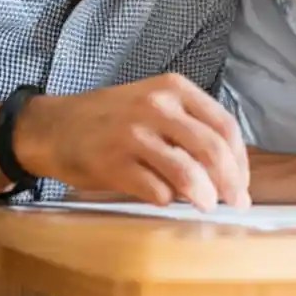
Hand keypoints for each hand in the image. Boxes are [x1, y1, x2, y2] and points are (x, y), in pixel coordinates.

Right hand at [16, 73, 248, 211]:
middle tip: (236, 202)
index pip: (224, 126)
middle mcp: (157, 107)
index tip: (242, 182)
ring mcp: (134, 134)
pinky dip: (168, 201)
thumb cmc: (109, 119)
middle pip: (212, 149)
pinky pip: (156, 190)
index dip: (239, 160)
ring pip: (188, 172)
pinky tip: (165, 200)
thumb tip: (227, 167)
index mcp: (173, 89)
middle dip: (231, 182)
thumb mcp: (152, 103)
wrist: (53, 127)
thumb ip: (188, 125)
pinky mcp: (114, 163)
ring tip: (207, 206)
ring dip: (204, 196)